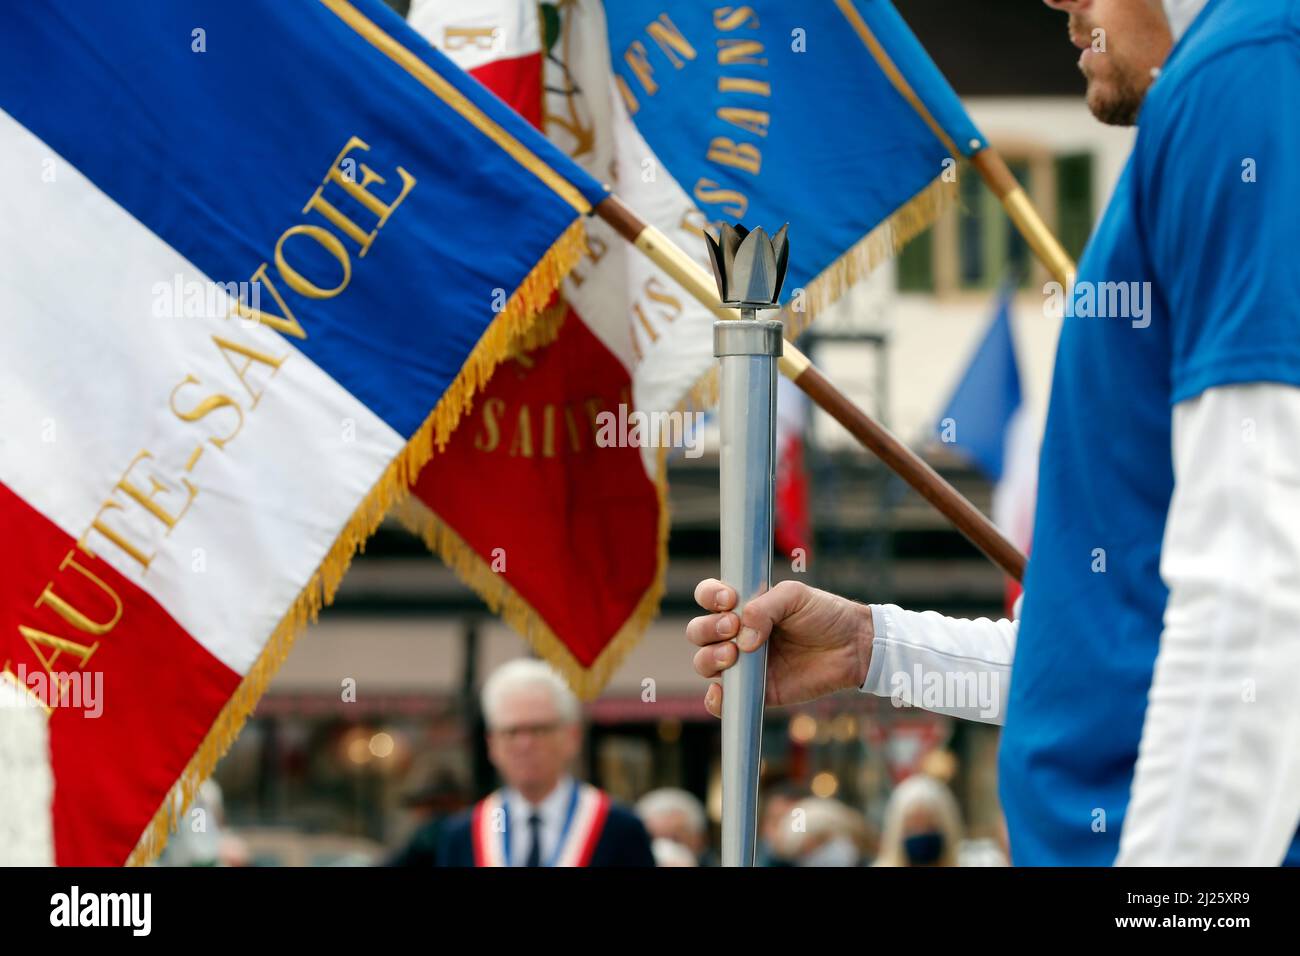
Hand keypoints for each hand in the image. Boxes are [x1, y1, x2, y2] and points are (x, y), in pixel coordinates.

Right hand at [686, 579, 873, 717]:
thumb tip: (743, 637)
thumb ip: (764, 606)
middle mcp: (738, 633)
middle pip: (699, 631)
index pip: (709, 597)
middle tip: (734, 628)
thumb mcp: (795, 596)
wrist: (853, 646)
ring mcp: (744, 664)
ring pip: (704, 662)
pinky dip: (715, 699)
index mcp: (744, 605)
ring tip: (734, 655)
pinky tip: (721, 692)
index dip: (709, 596)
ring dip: (710, 658)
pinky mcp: (756, 691)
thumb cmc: (824, 615)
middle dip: (708, 628)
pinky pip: (723, 700)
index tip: (729, 600)